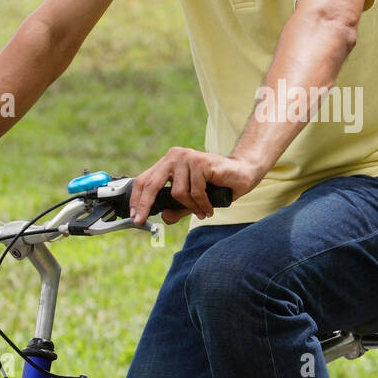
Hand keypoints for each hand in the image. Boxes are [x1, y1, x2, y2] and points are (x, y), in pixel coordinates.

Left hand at [129, 147, 260, 225]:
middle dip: (145, 205)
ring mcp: (187, 157)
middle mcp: (175, 157)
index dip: (137, 199)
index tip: (135, 217)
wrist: (242, 172)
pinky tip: (209, 208)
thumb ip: (177, 208)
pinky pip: (195, 192)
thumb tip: (165, 218)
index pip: (145, 180)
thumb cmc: (217, 184)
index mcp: (168, 163)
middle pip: (152, 183)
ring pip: (178, 193)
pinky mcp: (201, 162)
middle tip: (142, 220)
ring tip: (202, 211)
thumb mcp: (192, 200)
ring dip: (190, 208)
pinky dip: (202, 205)